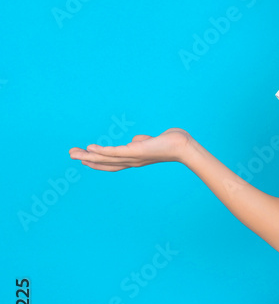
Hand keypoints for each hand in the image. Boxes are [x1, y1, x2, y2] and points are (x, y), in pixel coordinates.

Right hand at [69, 129, 192, 170]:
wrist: (183, 146)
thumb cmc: (170, 143)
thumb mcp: (152, 141)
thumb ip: (141, 141)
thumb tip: (136, 140)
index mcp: (134, 159)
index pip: (112, 162)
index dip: (97, 161)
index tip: (84, 158)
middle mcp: (131, 161)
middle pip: (105, 163)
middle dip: (87, 160)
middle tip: (71, 155)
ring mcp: (133, 157)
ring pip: (105, 159)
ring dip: (88, 156)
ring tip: (73, 153)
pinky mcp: (135, 152)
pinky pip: (115, 152)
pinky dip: (102, 151)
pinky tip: (90, 148)